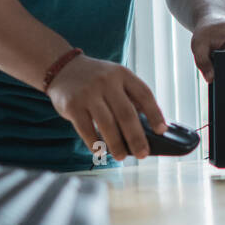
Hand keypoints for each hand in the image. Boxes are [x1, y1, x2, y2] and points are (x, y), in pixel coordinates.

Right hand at [45, 54, 167, 160]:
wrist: (63, 67)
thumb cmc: (96, 80)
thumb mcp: (115, 79)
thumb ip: (129, 98)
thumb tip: (147, 131)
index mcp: (122, 74)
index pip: (144, 94)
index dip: (155, 113)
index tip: (162, 131)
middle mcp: (106, 81)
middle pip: (126, 113)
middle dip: (137, 137)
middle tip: (143, 154)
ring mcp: (88, 93)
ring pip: (107, 124)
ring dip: (116, 144)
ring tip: (121, 156)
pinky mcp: (72, 105)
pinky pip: (86, 129)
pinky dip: (95, 143)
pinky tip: (100, 152)